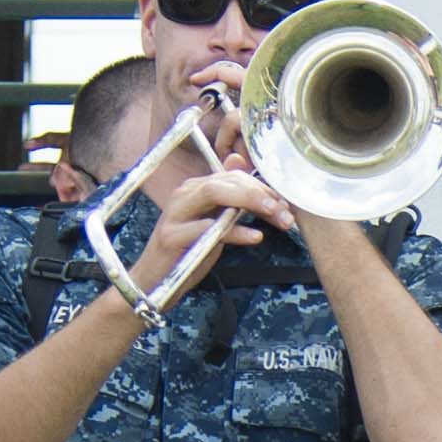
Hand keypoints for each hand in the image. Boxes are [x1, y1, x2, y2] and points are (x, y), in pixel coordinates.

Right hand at [138, 160, 282, 298]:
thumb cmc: (187, 251)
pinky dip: (234, 231)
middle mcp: (184, 194)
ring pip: (215, 193)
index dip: (262, 188)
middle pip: (226, 181)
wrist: (155, 280)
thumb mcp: (212, 222)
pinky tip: (255, 237)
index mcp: (195, 189)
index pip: (233, 177)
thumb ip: (229, 197)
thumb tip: (240, 161)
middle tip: (286, 213)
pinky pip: (207, 228)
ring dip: (250, 202)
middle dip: (261, 194)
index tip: (285, 205)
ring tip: (276, 217)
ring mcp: (176, 213)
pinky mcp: (172, 237)